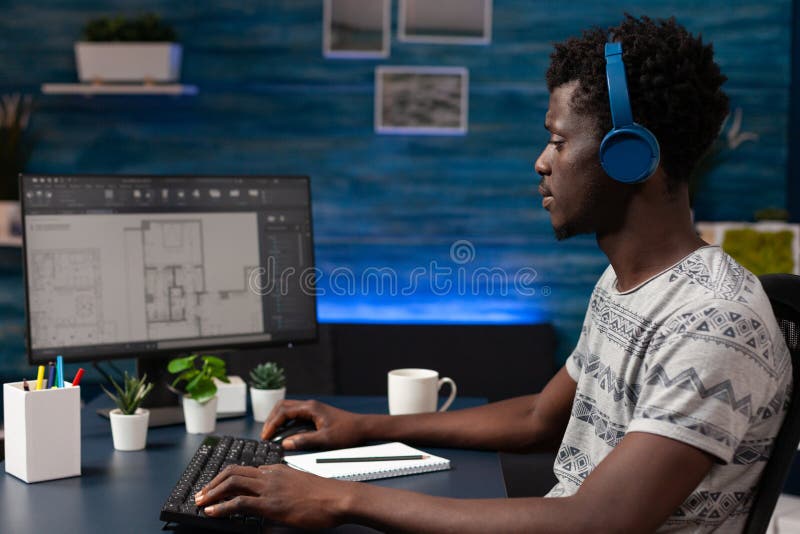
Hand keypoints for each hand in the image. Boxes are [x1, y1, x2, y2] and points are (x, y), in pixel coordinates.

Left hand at [194, 464, 351, 529]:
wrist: (339, 498)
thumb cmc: (326, 497)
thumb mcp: (299, 489)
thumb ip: (281, 494)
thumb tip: (267, 511)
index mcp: (277, 469)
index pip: (244, 469)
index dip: (225, 478)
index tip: (215, 487)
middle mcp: (270, 474)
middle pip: (232, 472)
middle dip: (212, 483)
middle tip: (201, 494)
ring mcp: (269, 488)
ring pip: (231, 483)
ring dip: (211, 493)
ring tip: (201, 502)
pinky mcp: (270, 503)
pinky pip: (239, 502)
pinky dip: (221, 507)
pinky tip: (213, 512)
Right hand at [260, 399, 365, 449]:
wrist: (363, 428)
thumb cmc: (348, 432)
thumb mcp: (326, 440)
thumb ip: (304, 441)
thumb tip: (285, 444)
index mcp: (311, 408)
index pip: (284, 411)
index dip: (272, 424)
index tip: (266, 436)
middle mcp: (310, 406)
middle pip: (283, 407)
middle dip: (272, 420)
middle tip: (266, 435)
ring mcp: (312, 410)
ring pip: (288, 410)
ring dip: (278, 420)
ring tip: (272, 435)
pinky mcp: (315, 415)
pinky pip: (295, 416)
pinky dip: (286, 423)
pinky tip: (285, 434)